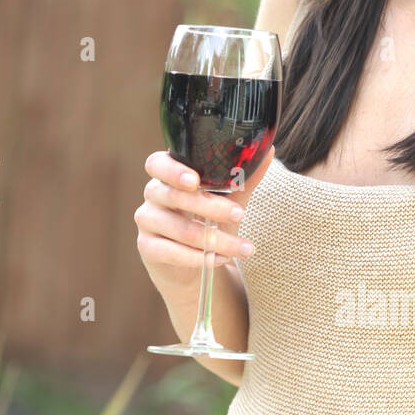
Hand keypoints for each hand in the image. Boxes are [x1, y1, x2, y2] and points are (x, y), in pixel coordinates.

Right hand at [134, 146, 273, 286]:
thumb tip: (268, 151)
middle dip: (211, 207)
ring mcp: (146, 221)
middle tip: (240, 215)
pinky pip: (172, 252)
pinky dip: (200, 258)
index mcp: (168, 174)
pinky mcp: (147, 247)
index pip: (158, 164)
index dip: (173, 171)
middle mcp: (153, 194)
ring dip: (216, 241)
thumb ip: (243, 178)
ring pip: (180, 230)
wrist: (192, 263)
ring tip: (244, 248)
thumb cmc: (208, 222)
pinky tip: (222, 260)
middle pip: (174, 196)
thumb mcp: (227, 200)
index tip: (196, 180)